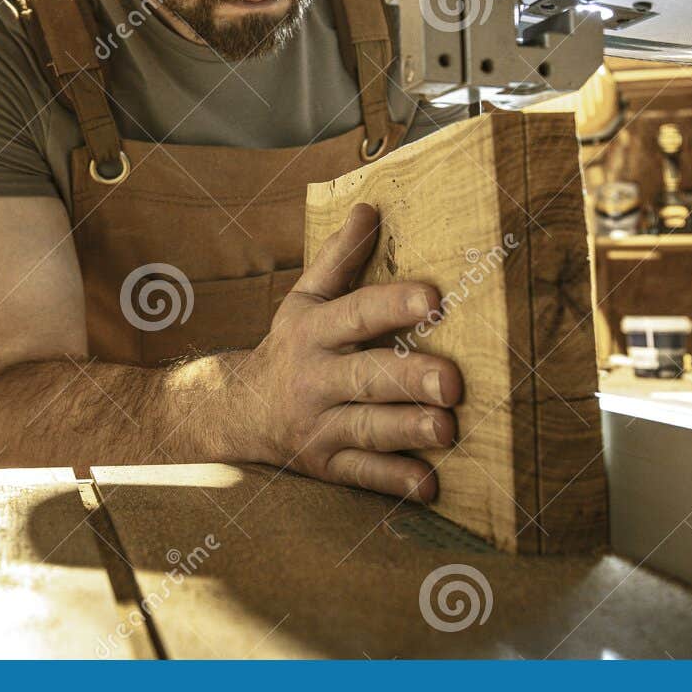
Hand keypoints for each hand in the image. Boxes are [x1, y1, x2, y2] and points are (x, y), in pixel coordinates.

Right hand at [220, 203, 461, 500]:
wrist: (240, 411)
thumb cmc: (293, 347)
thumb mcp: (306, 299)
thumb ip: (339, 257)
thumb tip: (369, 207)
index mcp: (315, 331)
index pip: (357, 313)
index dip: (394, 305)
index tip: (434, 298)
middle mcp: (316, 379)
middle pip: (366, 377)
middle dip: (408, 379)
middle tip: (452, 381)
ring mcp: (320, 426)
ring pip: (366, 428)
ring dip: (407, 430)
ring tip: (446, 429)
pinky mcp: (327, 466)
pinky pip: (362, 476)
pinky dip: (395, 482)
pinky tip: (429, 485)